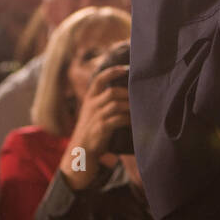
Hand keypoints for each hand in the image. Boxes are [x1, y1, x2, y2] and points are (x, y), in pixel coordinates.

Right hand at [61, 65, 130, 190]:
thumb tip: (125, 93)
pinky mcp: (101, 128)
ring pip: (116, 104)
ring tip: (138, 109)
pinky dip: (128, 119)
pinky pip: (118, 119)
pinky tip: (132, 121)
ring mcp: (96, 117)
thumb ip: (103, 103)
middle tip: (138, 96)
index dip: (112, 72)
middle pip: (112, 92)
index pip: (98, 79)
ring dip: (130, 106)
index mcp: (89, 99)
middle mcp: (91, 105)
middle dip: (127, 93)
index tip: (125, 68)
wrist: (81, 151)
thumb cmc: (91, 130)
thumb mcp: (92, 113)